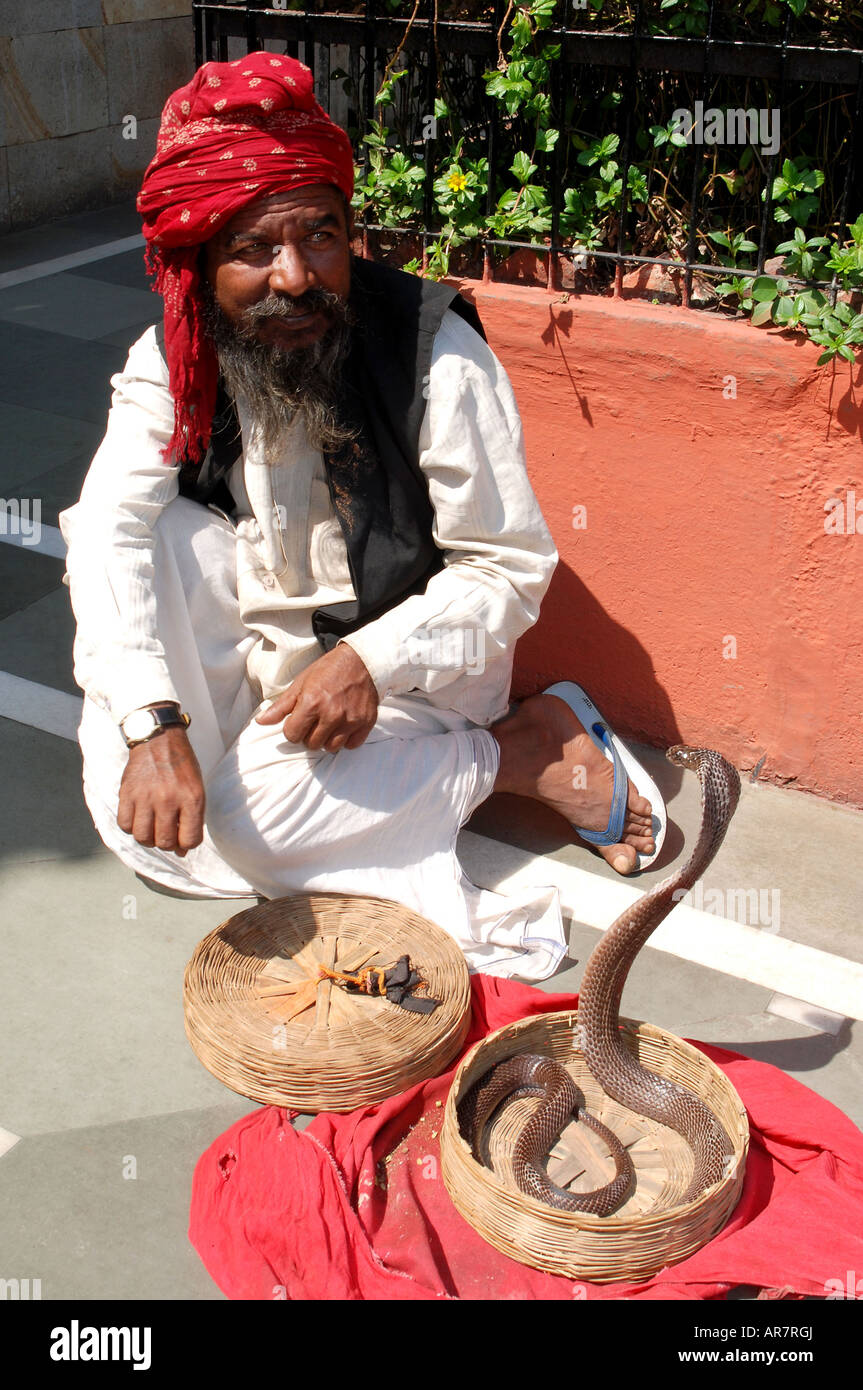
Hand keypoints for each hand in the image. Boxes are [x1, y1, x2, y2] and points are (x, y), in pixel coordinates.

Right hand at [117, 726, 205, 855]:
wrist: (159, 739)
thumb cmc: (182, 766)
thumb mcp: (197, 789)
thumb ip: (193, 819)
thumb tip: (182, 850)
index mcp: (191, 798)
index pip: (190, 840)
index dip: (187, 844)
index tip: (184, 839)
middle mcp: (168, 799)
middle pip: (164, 842)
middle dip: (167, 844)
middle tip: (167, 834)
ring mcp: (145, 797)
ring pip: (142, 837)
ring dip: (148, 838)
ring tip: (152, 828)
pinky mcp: (127, 793)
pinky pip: (125, 825)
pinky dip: (131, 827)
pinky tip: (139, 818)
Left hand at [256, 643, 378, 752]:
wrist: (362, 661)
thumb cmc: (328, 670)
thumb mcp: (300, 683)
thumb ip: (281, 706)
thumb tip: (261, 722)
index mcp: (312, 703)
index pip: (292, 735)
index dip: (293, 728)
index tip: (299, 720)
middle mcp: (331, 714)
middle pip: (311, 744)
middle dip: (309, 734)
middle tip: (315, 720)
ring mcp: (350, 720)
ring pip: (331, 747)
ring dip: (327, 739)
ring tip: (328, 724)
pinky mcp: (365, 723)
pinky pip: (351, 745)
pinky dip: (346, 739)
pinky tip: (343, 726)